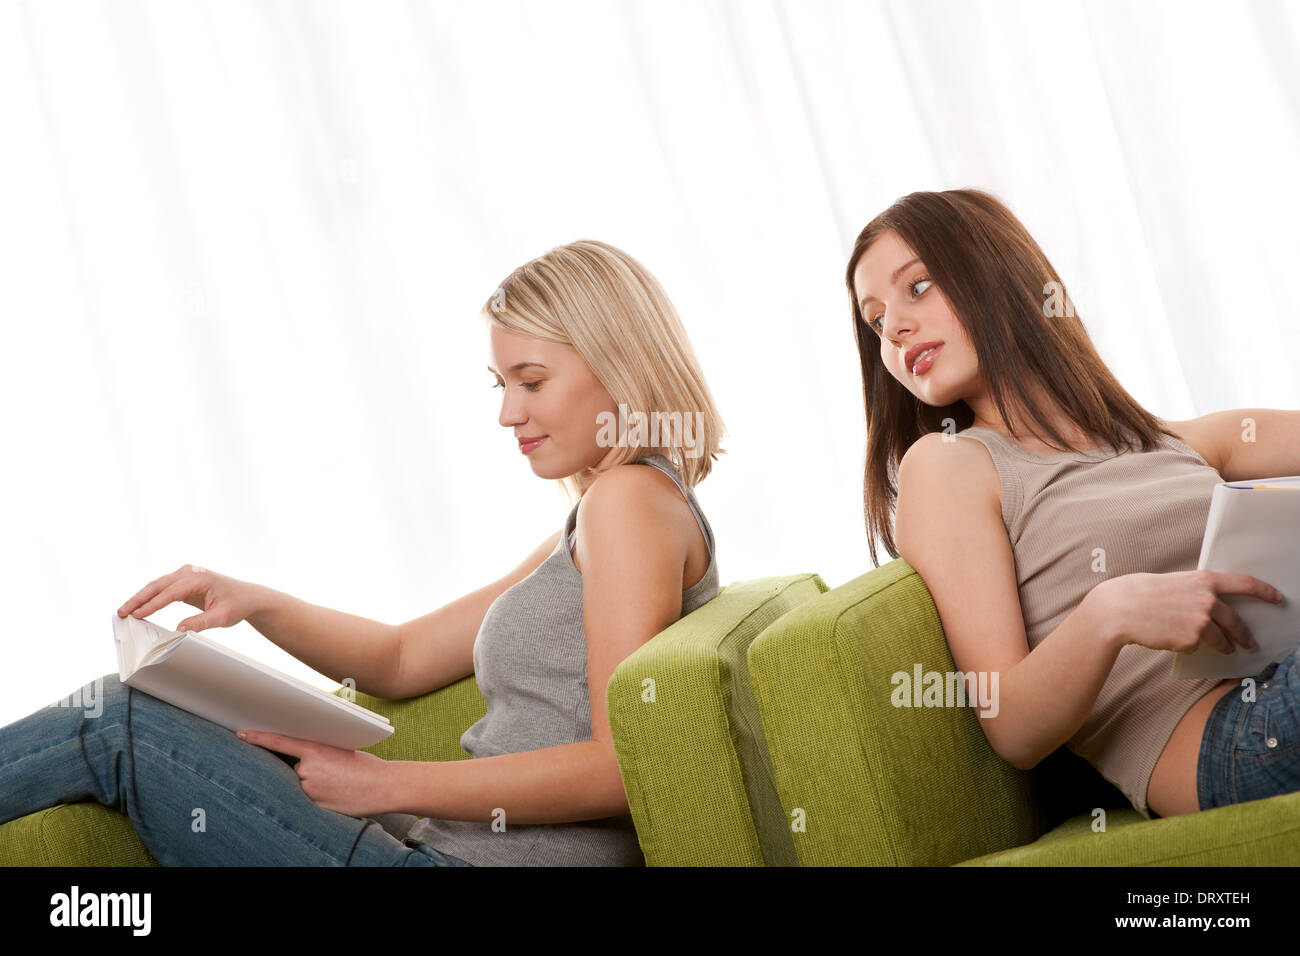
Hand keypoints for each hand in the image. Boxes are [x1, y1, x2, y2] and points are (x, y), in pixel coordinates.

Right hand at [117, 564, 266, 631]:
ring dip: (141, 597)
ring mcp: (186, 574)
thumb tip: (178, 630)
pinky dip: (150, 597)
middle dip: (138, 599)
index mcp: (199, 578)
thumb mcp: (221, 618)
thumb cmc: (237, 604)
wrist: (248, 596)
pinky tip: (139, 607)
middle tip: (121, 613)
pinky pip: (163, 588)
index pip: (170, 592)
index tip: (137, 615)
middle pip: (158, 585)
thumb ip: (200, 623)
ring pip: (157, 585)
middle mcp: (190, 572)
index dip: (152, 605)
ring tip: (124, 611)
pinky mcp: (184, 580)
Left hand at [236, 728, 396, 817]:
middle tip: (332, 772)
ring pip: (302, 784)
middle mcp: (307, 770)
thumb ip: (317, 754)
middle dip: (308, 768)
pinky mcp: (314, 805)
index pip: (278, 742)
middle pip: (294, 767)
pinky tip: (339, 793)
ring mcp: (309, 789)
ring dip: (316, 783)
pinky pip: (309, 799)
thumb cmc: (366, 766)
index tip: (241, 734)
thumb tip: (303, 762)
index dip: (257, 737)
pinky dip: (320, 795)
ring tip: (341, 783)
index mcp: (315, 749)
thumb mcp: (341, 750)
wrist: (384, 787)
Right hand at [1088, 570, 1284, 655]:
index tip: (1278, 598)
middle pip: (1236, 620)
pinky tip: (1173, 639)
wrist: (1121, 609)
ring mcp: (1200, 621)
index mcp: (1204, 581)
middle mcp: (1207, 600)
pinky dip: (1189, 645)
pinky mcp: (1190, 639)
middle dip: (1245, 634)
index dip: (1265, 591)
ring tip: (1227, 650)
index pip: (1245, 584)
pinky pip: (1196, 645)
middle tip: (1250, 642)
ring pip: (1221, 638)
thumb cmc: (1141, 593)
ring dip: (1226, 646)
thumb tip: (1213, 607)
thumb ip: (1196, 592)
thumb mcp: (1175, 583)